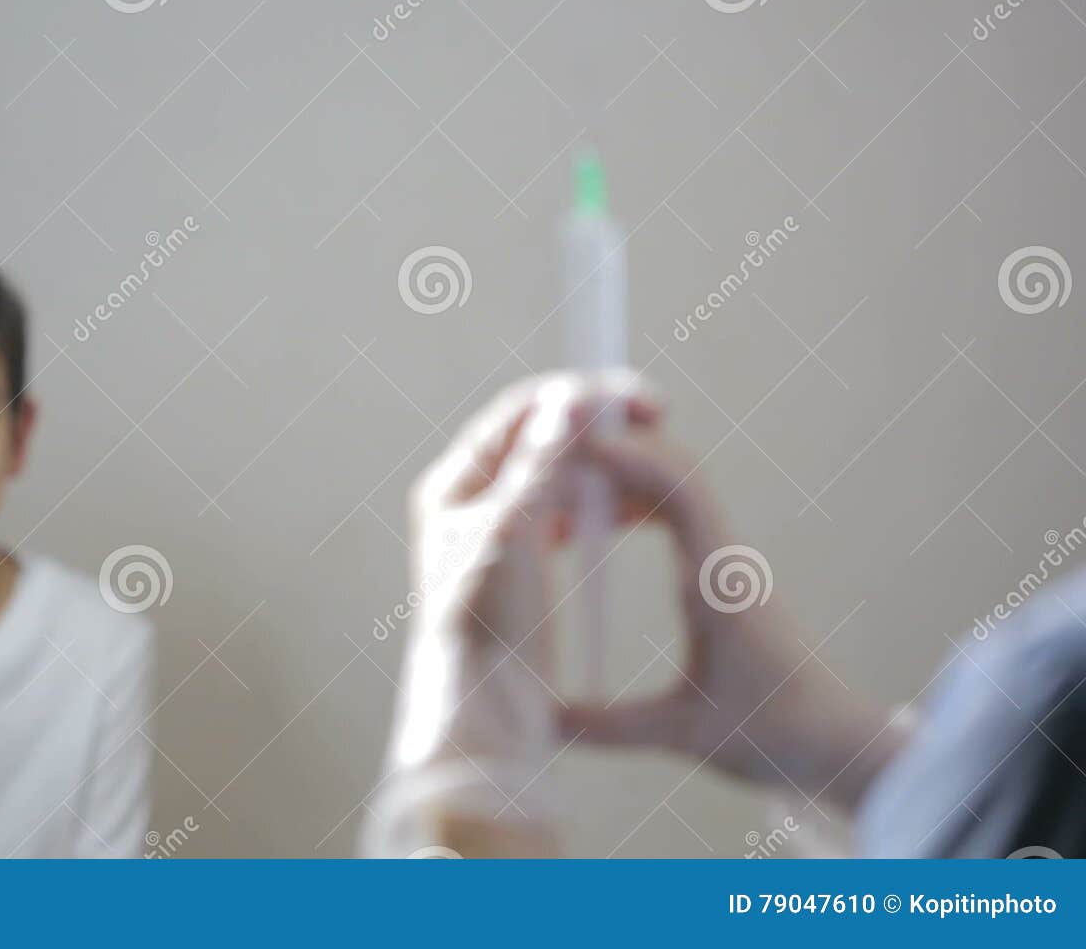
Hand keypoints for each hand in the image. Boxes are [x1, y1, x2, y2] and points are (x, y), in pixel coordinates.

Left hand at [391, 371, 658, 773]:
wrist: (484, 712)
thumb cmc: (487, 626)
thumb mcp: (512, 535)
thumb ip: (539, 465)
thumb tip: (568, 397)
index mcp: (451, 488)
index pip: (517, 414)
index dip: (578, 394)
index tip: (634, 396)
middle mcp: (466, 502)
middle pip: (537, 437)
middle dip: (595, 423)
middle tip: (654, 414)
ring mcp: (493, 531)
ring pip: (554, 472)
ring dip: (600, 459)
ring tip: (650, 457)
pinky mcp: (521, 563)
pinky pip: (563, 510)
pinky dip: (596, 500)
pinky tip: (631, 509)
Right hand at [554, 407, 910, 811]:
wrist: (841, 745)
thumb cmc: (773, 735)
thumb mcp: (682, 734)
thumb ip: (607, 727)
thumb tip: (541, 725)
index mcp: (717, 584)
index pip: (679, 493)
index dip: (629, 459)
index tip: (576, 450)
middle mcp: (726, 561)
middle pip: (677, 473)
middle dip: (619, 453)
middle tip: (554, 460)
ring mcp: (729, 564)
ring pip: (678, 489)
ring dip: (627, 477)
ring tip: (566, 497)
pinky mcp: (728, 576)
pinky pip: (682, 515)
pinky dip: (641, 503)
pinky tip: (604, 524)